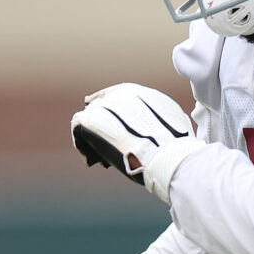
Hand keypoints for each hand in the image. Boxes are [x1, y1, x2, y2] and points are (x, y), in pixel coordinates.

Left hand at [70, 84, 197, 200]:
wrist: (166, 156)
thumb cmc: (175, 147)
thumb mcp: (173, 123)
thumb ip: (160, 119)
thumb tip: (164, 127)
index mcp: (141, 93)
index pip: (117, 94)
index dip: (107, 103)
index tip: (98, 109)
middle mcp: (120, 93)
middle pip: (101, 105)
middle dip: (102, 125)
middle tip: (107, 146)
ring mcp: (104, 104)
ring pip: (90, 118)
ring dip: (94, 137)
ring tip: (104, 159)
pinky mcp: (90, 119)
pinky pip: (78, 129)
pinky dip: (83, 145)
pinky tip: (93, 160)